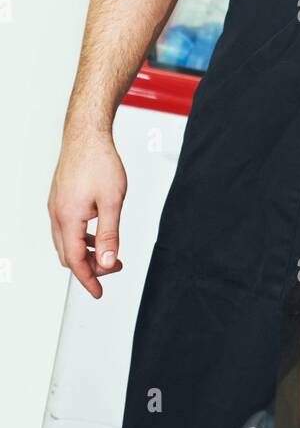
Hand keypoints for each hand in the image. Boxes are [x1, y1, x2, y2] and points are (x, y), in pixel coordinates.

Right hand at [48, 129, 125, 297]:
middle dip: (90, 267)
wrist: (86, 135)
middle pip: (69, 255)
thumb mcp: (112, 201)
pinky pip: (67, 228)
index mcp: (68, 218)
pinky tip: (99, 233)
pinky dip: (82, 238)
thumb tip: (110, 262)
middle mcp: (57, 215)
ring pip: (67, 242)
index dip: (89, 279)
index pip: (76, 261)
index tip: (99, 292)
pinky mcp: (60, 199)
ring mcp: (56, 207)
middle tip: (115, 267)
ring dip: (87, 252)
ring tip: (111, 252)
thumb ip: (110, 234)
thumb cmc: (99, 161)